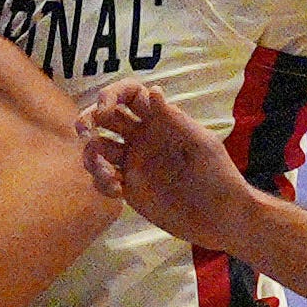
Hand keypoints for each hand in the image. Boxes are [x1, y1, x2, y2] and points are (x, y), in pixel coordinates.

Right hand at [79, 81, 254, 249]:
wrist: (220, 217)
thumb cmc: (218, 175)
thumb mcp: (201, 144)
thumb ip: (174, 119)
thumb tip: (153, 90)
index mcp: (160, 120)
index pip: (130, 95)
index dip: (112, 94)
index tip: (104, 108)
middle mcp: (142, 137)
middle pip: (104, 118)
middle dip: (88, 119)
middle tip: (85, 134)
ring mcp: (134, 163)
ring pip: (98, 148)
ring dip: (91, 155)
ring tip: (106, 173)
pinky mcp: (129, 188)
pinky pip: (103, 179)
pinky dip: (101, 182)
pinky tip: (117, 191)